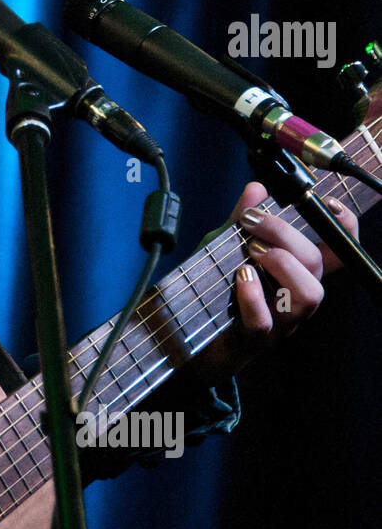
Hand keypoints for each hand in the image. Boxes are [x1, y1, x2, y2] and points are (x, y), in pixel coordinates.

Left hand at [196, 180, 358, 379]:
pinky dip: (253, 295)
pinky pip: (265, 321)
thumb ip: (240, 220)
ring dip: (282, 264)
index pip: (336, 250)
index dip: (345, 226)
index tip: (327, 202)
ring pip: (308, 295)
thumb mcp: (224, 248)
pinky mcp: (254, 340)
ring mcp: (279, 321)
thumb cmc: (215, 291)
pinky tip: (240, 278)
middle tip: (253, 223)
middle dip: (287, 235)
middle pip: (317, 263)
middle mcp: (295, 297)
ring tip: (252, 253)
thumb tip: (257, 188)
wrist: (184, 335)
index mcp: (296, 273)